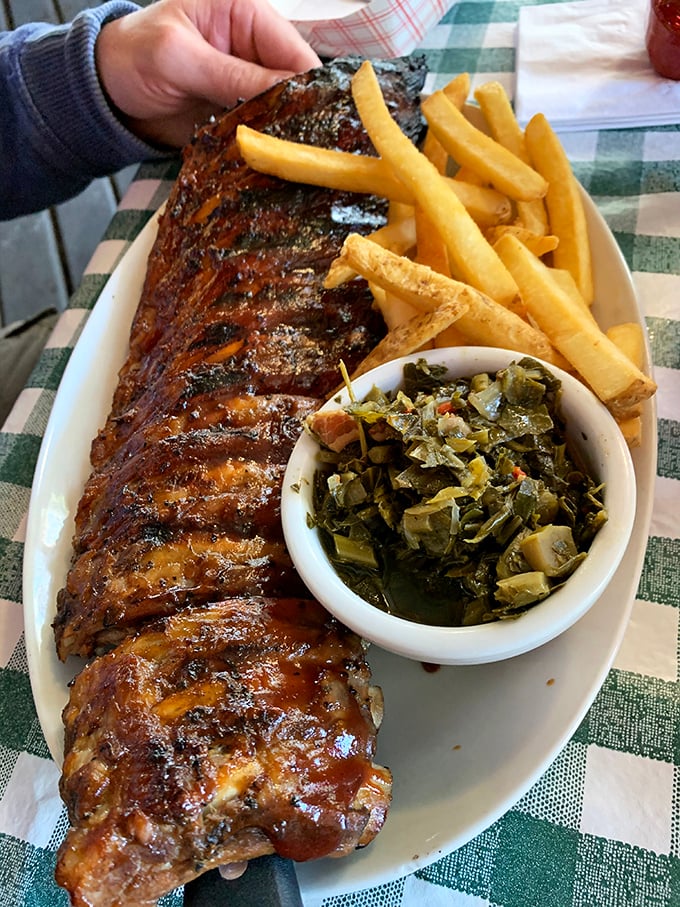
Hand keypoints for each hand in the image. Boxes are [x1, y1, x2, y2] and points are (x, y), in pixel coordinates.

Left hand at [95, 0, 320, 146]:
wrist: (105, 93)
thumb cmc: (132, 56)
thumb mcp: (180, 58)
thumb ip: (234, 74)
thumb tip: (289, 93)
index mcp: (247, 14)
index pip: (295, 52)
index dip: (309, 87)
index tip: (319, 122)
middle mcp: (255, 48)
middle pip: (297, 86)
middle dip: (301, 116)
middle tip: (305, 152)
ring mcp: (249, 84)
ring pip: (285, 113)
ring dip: (285, 137)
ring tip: (291, 163)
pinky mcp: (240, 115)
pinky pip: (265, 132)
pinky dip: (267, 148)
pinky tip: (271, 165)